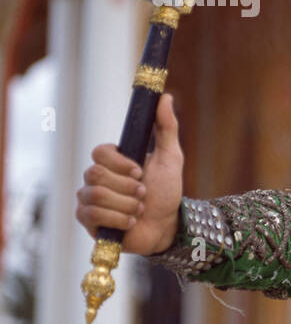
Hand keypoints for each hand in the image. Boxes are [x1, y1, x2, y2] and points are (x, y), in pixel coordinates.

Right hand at [75, 92, 184, 254]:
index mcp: (112, 160)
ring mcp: (88, 198)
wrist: (166, 226)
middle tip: (143, 194)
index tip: (139, 171)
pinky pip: (93, 215)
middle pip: (95, 174)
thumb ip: (166, 128)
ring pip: (95, 195)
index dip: (119, 163)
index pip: (99, 152)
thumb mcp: (171, 158)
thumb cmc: (167, 192)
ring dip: (126, 205)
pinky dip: (119, 219)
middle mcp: (95, 177)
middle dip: (127, 187)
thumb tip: (165, 97)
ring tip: (139, 209)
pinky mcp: (87, 220)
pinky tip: (130, 222)